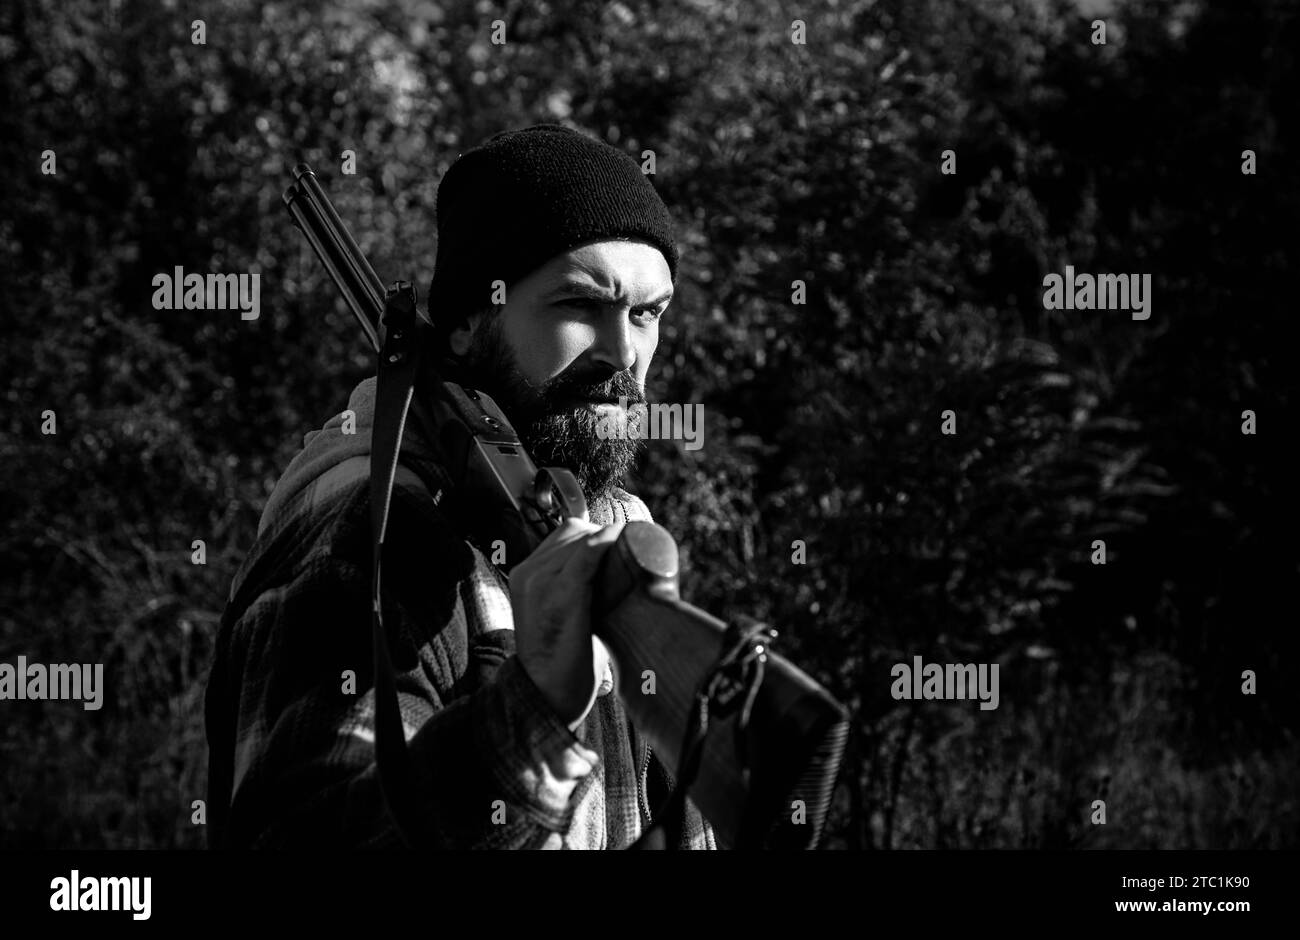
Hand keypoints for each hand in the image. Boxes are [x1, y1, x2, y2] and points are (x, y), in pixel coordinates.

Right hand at [510, 515, 622, 729]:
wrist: (546, 696)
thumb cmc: (563, 660)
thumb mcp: (560, 615)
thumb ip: (578, 591)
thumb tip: (621, 576)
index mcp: (526, 574)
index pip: (565, 534)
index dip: (598, 535)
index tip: (624, 546)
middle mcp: (528, 573)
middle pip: (575, 532)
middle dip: (607, 538)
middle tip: (635, 553)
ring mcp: (540, 583)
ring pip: (583, 540)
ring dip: (612, 543)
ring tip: (635, 555)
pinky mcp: (559, 596)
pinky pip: (587, 557)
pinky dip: (608, 546)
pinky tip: (625, 545)